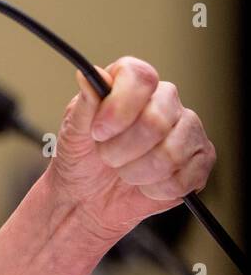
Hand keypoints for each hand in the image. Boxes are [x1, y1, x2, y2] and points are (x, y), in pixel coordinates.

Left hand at [45, 56, 214, 242]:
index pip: (140, 77)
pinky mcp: (201, 161)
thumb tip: (86, 75)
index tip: (99, 131)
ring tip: (125, 172)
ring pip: (171, 152)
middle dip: (122, 149)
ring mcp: (188, 130)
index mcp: (132, 86)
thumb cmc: (82, 160)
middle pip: (156, 120)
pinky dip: (155, 189)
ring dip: (136, 172)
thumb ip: (84, 105)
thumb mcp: (72, 133)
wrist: (90, 199)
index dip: (120, 106)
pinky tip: (145, 185)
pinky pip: (184, 178)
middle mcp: (165, 101)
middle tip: (107, 157)